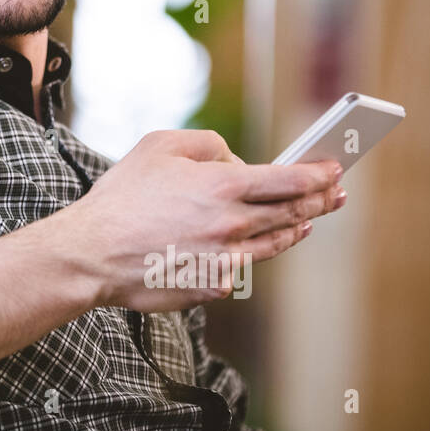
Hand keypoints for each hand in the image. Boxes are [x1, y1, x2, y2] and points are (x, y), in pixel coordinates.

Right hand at [69, 130, 344, 310]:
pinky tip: (260, 247)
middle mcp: (232, 225)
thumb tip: (235, 160)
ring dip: (298, 229)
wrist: (92, 254)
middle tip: (337, 193)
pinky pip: (242, 267)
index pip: (290, 181)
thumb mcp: (159, 145)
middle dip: (321, 200)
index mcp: (223, 187)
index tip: (334, 169)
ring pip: (275, 244)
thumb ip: (207, 144)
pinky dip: (254, 253)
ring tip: (308, 220)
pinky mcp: (213, 286)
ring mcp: (225, 260)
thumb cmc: (122, 196)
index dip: (318, 174)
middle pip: (293, 213)